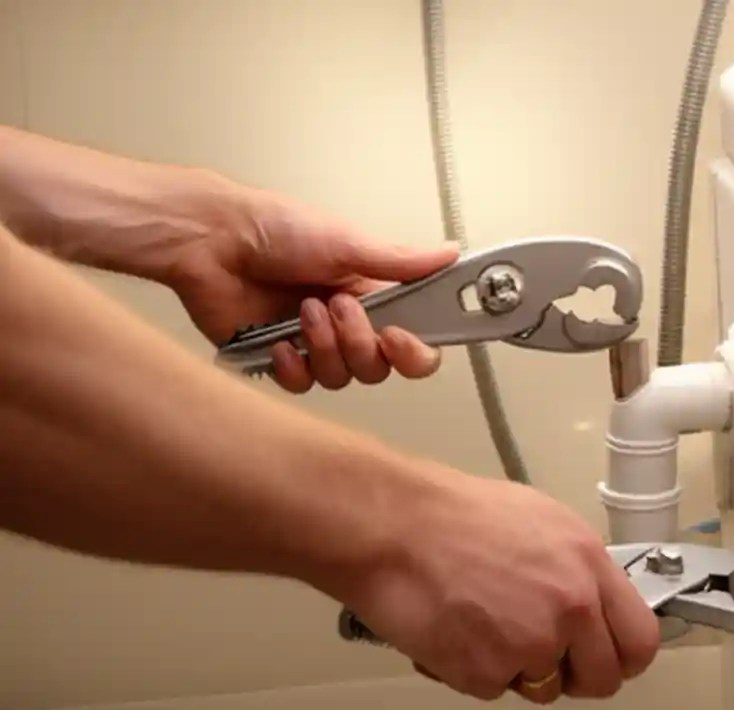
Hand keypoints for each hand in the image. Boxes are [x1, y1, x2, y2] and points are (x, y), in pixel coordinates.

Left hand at [169, 180, 458, 392]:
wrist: (211, 240)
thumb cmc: (274, 228)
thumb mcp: (346, 241)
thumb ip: (401, 260)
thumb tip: (450, 253)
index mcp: (372, 294)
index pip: (414, 338)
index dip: (414, 350)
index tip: (399, 337)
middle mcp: (347, 323)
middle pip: (379, 367)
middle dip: (359, 342)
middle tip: (336, 307)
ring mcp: (313, 342)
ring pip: (342, 377)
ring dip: (324, 346)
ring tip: (301, 310)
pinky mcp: (278, 358)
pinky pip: (301, 384)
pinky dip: (292, 365)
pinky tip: (278, 339)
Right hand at [327, 469, 660, 703]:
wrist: (396, 529)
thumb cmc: (456, 516)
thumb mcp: (544, 521)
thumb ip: (580, 567)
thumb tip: (596, 597)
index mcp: (589, 565)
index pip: (640, 640)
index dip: (625, 656)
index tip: (611, 656)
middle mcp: (570, 608)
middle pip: (603, 679)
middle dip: (577, 674)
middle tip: (548, 654)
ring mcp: (531, 645)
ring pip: (544, 687)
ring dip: (521, 669)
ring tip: (488, 622)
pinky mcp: (488, 673)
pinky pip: (496, 690)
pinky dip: (477, 669)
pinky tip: (461, 629)